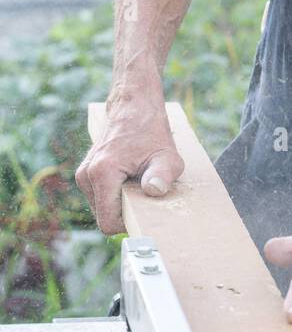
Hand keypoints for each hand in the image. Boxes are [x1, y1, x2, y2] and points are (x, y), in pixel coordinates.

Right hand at [75, 97, 184, 233]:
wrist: (134, 107)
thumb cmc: (153, 132)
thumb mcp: (167, 157)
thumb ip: (163, 175)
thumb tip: (154, 190)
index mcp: (102, 173)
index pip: (107, 222)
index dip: (128, 224)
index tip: (146, 212)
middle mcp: (86, 175)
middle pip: (104, 216)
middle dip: (126, 212)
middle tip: (144, 194)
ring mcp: (83, 175)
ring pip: (102, 208)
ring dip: (121, 203)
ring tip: (137, 183)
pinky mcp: (86, 174)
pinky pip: (101, 197)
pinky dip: (115, 195)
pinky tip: (130, 180)